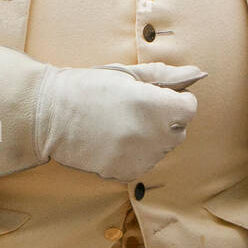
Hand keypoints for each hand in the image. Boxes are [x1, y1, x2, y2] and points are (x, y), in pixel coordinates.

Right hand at [39, 62, 202, 181]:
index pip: (190, 107)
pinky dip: (136, 153)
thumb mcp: (129, 74)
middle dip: (166, 118)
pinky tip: (114, 140)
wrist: (48, 113)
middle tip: (136, 108)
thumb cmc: (89, 86)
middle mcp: (149, 135)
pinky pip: (145, 163)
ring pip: (163, 149)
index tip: (156, 94)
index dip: (176, 99)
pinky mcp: (124, 173)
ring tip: (121, 123)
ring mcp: (137, 158)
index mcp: (152, 105)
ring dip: (152, 137)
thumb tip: (199, 74)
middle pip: (179, 130)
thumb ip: (167, 76)